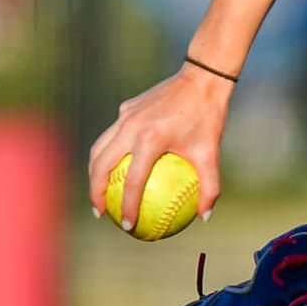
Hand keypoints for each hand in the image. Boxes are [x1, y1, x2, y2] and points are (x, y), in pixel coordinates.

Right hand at [88, 62, 234, 227]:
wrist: (202, 78)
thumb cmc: (209, 117)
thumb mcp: (212, 153)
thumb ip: (210, 186)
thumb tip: (206, 216)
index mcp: (150, 139)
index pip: (132, 182)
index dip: (127, 208)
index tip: (128, 227)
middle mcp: (131, 127)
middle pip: (101, 165)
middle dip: (96, 192)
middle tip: (101, 213)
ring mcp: (126, 114)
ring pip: (99, 147)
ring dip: (94, 171)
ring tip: (99, 192)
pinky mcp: (127, 107)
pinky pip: (113, 133)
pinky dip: (108, 151)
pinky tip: (117, 165)